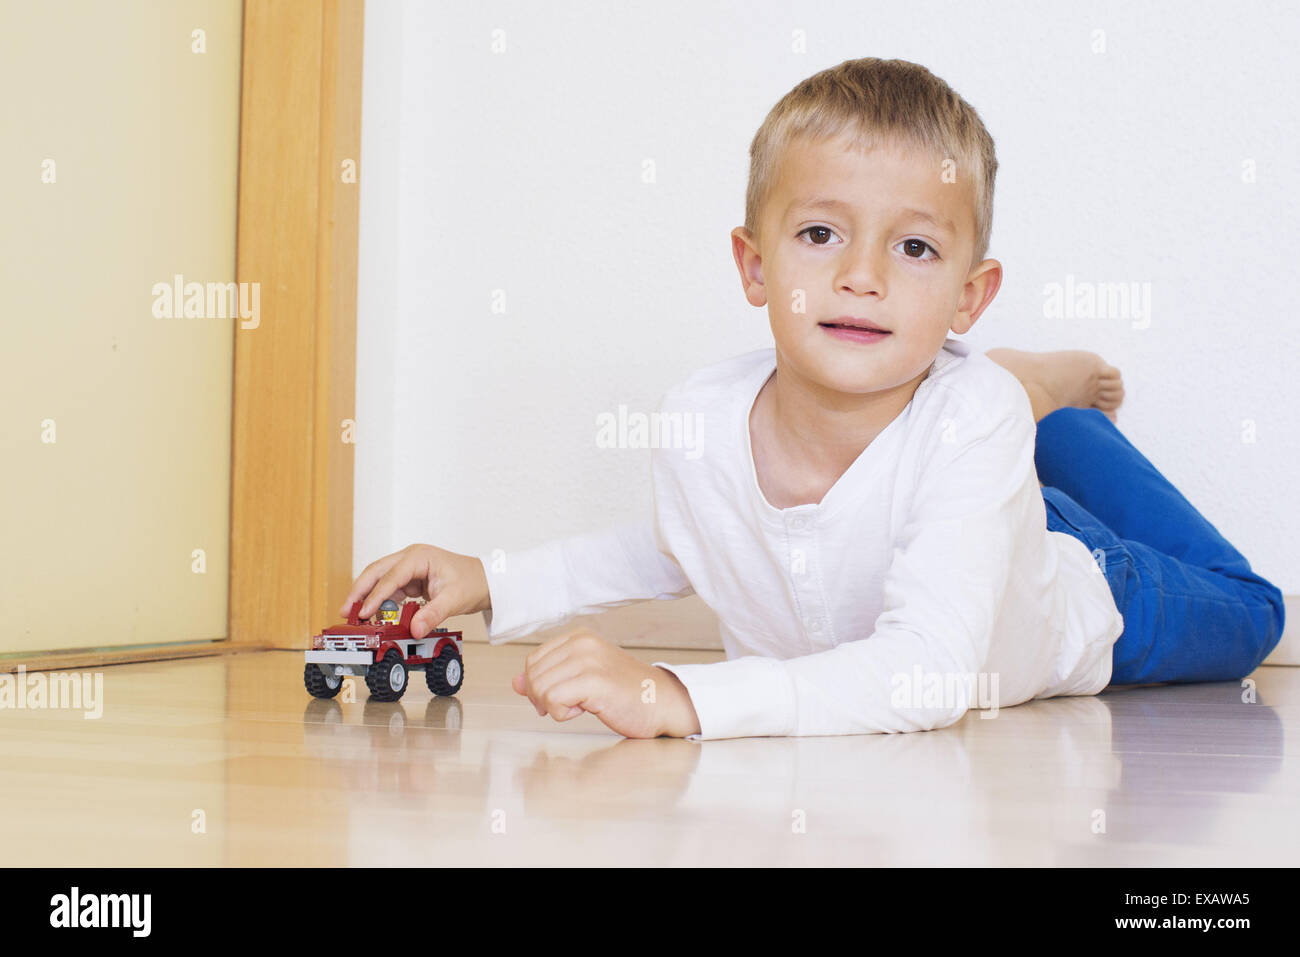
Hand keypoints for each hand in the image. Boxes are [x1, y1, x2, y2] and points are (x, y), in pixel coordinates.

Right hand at [340, 544, 489, 637]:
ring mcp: (409, 569)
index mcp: (419, 557)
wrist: (485, 581)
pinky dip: (379, 601)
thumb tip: (415, 629)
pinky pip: (389, 590)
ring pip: (379, 580)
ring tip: (354, 616)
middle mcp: (410, 559)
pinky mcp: (410, 580)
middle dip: (359, 591)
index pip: (390, 577)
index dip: (375, 596)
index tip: (363, 613)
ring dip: (366, 596)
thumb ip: (433, 614)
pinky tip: (373, 615)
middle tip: (346, 611)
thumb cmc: (472, 582)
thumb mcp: (454, 600)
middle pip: (376, 572)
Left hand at [511, 627, 701, 738]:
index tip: (558, 699)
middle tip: (568, 707)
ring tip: (579, 707)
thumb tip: (515, 683)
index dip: (537, 686)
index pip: (533, 661)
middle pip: (533, 675)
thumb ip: (549, 678)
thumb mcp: (581, 680)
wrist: (661, 702)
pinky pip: (553, 700)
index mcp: (578, 637)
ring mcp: (588, 660)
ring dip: (554, 707)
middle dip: (542, 699)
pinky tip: (583, 710)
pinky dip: (562, 713)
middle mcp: (582, 643)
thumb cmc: (624, 693)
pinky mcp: (594, 680)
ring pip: (540, 688)